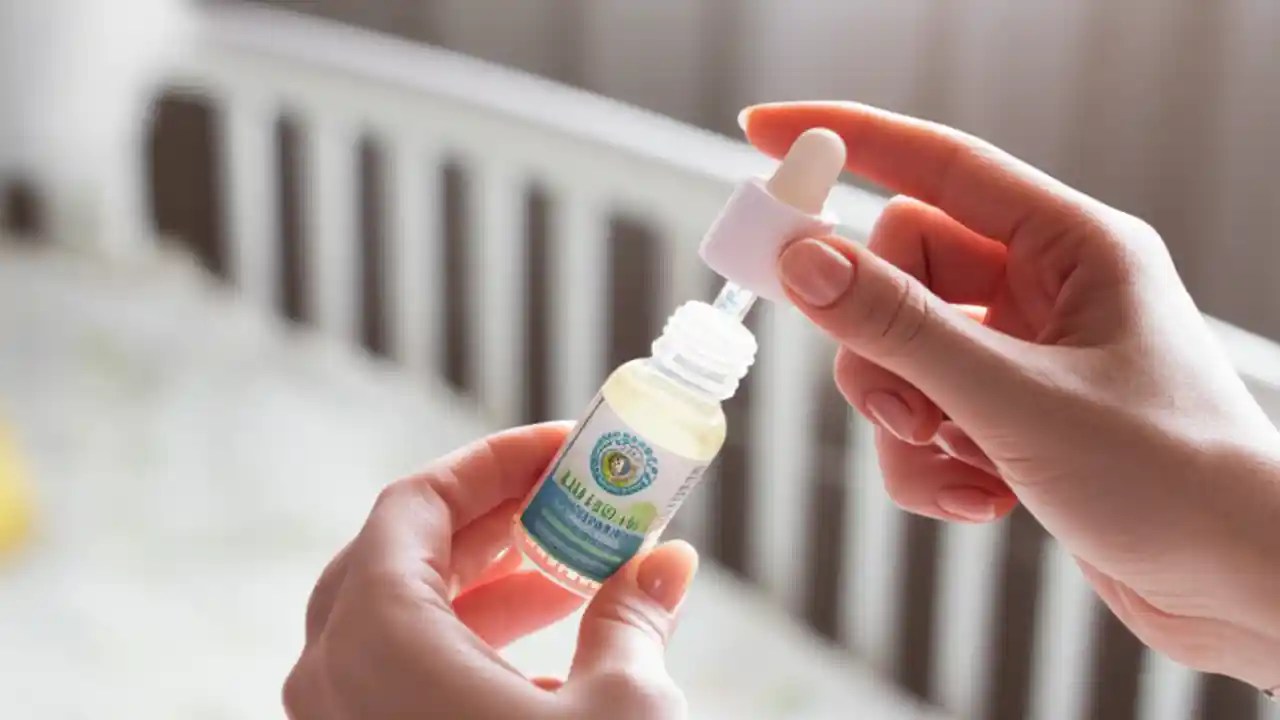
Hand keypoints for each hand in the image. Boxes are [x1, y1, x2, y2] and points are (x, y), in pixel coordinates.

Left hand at [284, 423, 697, 718]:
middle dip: (502, 520)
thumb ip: (633, 617)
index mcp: (377, 638)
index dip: (497, 461)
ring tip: (580, 573)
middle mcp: (334, 676)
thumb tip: (668, 563)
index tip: (566, 446)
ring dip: (495, 586)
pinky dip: (472, 648)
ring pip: (408, 620)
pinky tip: (552, 656)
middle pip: (409, 554)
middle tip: (576, 501)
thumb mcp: (620, 706)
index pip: (417, 501)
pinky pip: (405, 676)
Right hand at [743, 101, 1279, 688]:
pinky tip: (980, 497)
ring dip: (903, 418)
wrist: (1241, 591)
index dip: (845, 141)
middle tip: (899, 404)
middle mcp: (1044, 290)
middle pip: (900, 273)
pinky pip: (921, 414)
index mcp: (1072, 248)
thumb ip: (903, 328)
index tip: (764, 135)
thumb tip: (805, 260)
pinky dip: (927, 462)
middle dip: (881, 346)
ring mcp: (1024, 354)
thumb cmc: (1177, 482)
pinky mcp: (1009, 415)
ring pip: (900, 351)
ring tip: (958, 463)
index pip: (936, 165)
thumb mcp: (1020, 399)